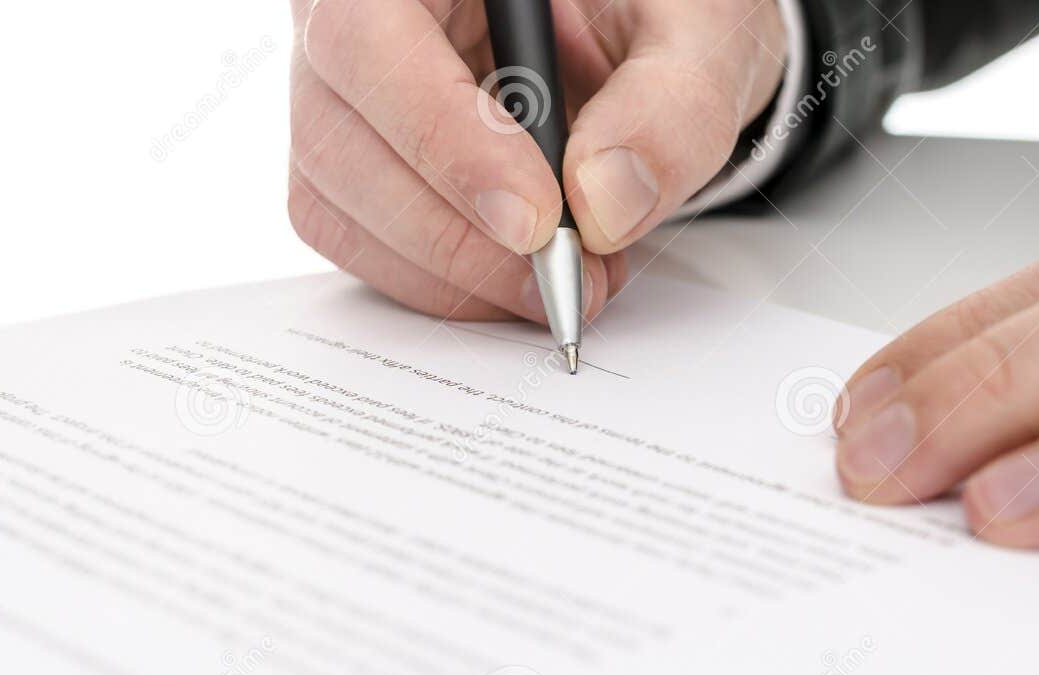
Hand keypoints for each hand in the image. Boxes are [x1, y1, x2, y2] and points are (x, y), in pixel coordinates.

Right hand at [286, 0, 785, 323]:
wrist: (649, 47)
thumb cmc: (660, 15)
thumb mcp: (702, 36)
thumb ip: (672, 105)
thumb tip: (607, 204)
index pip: (369, 35)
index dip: (441, 138)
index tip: (534, 219)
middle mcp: (360, 12)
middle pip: (336, 134)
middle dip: (455, 235)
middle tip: (563, 278)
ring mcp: (345, 91)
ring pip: (337, 200)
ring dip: (451, 272)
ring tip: (563, 279)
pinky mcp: (356, 161)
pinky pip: (360, 240)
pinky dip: (445, 283)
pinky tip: (523, 274)